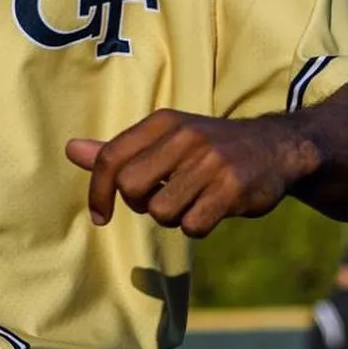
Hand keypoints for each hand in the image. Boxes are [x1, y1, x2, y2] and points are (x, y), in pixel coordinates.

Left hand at [65, 109, 318, 236]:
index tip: (100, 216)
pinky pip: (193, 225)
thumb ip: (119, 149)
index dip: (98, 192)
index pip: (111, 159)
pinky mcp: (232, 188)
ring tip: (193, 201)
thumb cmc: (208, 147)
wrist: (276, 147)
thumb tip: (71, 150)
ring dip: (173, 217)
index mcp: (163, 122)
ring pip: (162, 212)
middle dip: (142, 205)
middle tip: (164, 198)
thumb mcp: (165, 138)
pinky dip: (197, 226)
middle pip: (132, 189)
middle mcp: (185, 137)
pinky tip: (212, 210)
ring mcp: (210, 161)